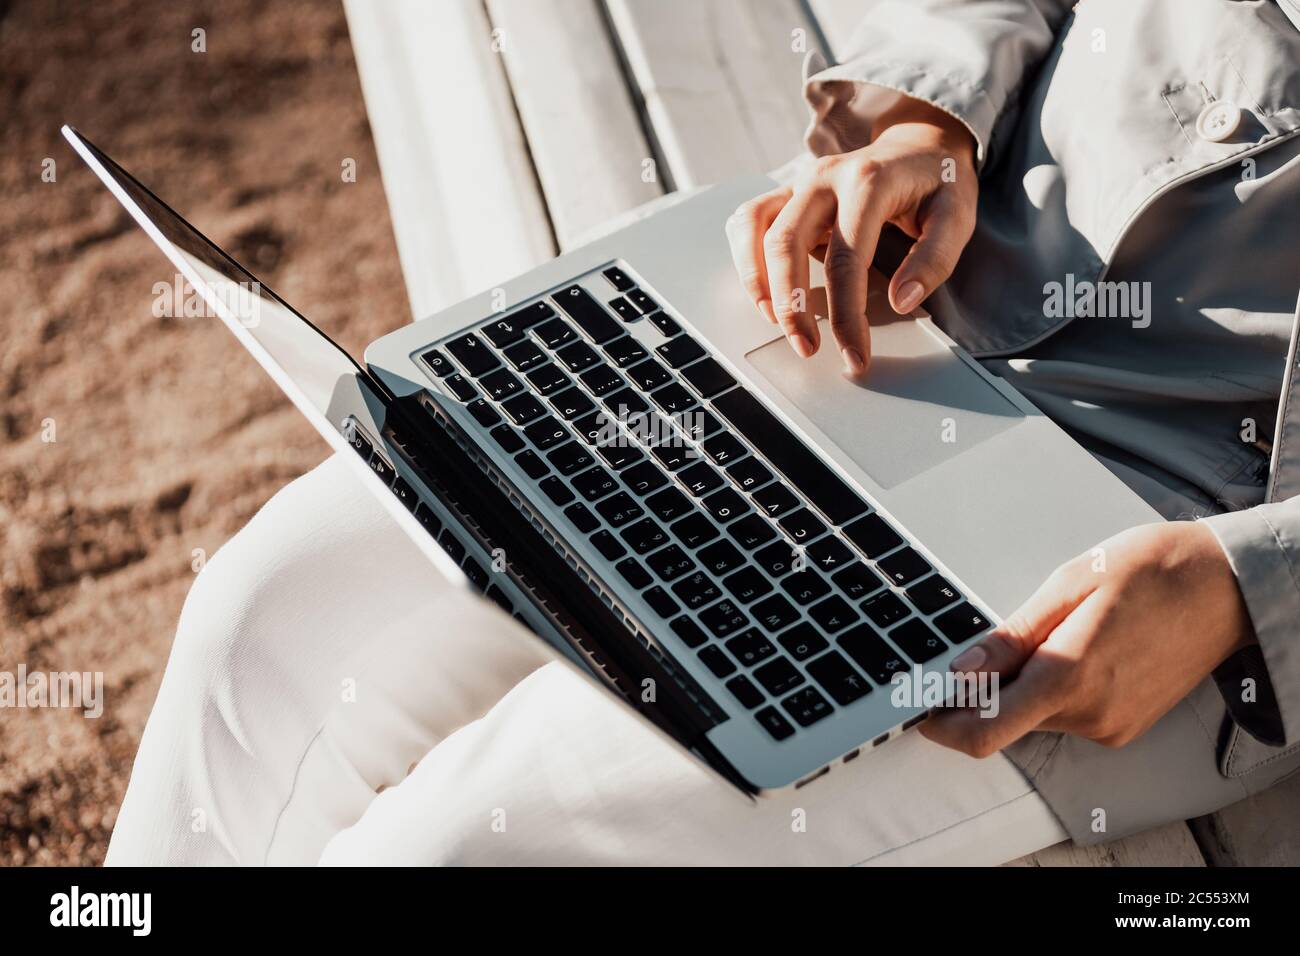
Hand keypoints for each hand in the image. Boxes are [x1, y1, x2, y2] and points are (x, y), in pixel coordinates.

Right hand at [724, 97, 977, 375]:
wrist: (919, 145)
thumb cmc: (937, 183)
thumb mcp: (957, 216)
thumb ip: (933, 259)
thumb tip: (900, 301)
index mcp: (868, 181)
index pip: (846, 259)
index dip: (846, 315)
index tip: (854, 355)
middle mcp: (824, 176)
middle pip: (786, 243)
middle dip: (791, 305)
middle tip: (806, 347)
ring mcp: (800, 181)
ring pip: (755, 227)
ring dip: (757, 279)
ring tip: (775, 319)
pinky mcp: (787, 191)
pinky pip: (748, 219)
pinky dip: (746, 256)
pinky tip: (763, 288)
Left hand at [921, 521, 1255, 755]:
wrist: (1225, 587)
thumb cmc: (1151, 570)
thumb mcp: (1067, 586)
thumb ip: (1010, 638)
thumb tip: (960, 671)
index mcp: (1069, 677)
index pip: (985, 732)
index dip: (943, 724)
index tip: (920, 705)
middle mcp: (1090, 715)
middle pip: (1005, 721)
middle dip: (984, 691)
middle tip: (987, 647)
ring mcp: (1110, 726)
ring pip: (1034, 716)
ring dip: (1023, 685)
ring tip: (1054, 632)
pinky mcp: (1123, 727)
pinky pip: (1066, 715)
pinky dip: (1054, 689)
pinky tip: (1077, 647)